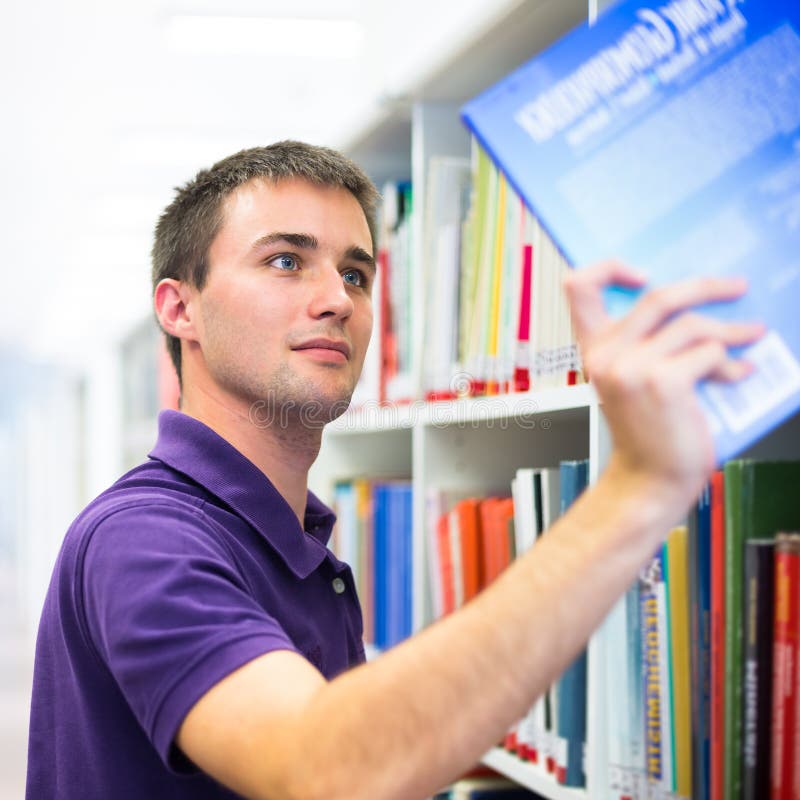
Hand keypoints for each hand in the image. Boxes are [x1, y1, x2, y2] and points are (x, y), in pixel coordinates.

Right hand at [563, 261, 763, 507]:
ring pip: (692, 325)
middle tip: (736, 287)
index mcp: (593, 349)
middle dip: (706, 287)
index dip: (609, 268)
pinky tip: (738, 373)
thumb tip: (694, 302)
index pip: (578, 287)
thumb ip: (644, 344)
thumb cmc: (647, 431)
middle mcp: (606, 354)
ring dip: (731, 330)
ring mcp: (632, 367)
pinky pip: (708, 353)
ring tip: (751, 335)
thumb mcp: (631, 381)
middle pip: (658, 296)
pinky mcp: (663, 382)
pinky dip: (729, 363)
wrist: (649, 480)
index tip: (643, 276)